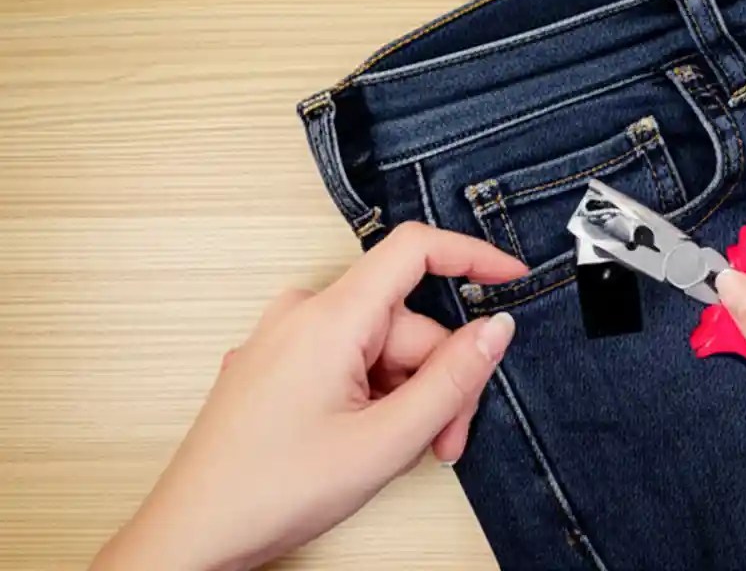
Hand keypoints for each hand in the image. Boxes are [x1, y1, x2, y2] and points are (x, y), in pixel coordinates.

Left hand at [92, 222, 526, 570]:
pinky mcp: (277, 364)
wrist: (193, 536)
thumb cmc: (271, 491)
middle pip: (406, 321)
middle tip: (447, 442)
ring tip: (403, 455)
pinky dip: (374, 396)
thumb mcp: (386, 441)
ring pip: (380, 348)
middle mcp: (302, 313)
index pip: (415, 249)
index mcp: (329, 318)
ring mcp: (285, 338)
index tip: (513, 278)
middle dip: (438, 380)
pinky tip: (368, 443)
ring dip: (407, 397)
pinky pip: (348, 361)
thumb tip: (496, 328)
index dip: (472, 257)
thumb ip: (452, 379)